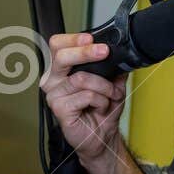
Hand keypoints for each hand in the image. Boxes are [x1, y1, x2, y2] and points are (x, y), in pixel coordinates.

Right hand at [41, 31, 128, 169]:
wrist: (103, 134)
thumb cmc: (102, 109)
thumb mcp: (113, 81)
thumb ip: (113, 65)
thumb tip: (120, 52)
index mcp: (61, 69)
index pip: (57, 45)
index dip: (72, 39)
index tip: (90, 38)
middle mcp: (54, 80)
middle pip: (61, 56)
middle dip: (85, 52)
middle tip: (103, 52)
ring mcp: (54, 95)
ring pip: (81, 78)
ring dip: (104, 87)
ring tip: (110, 96)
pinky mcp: (59, 108)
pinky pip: (85, 95)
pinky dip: (100, 100)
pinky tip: (100, 107)